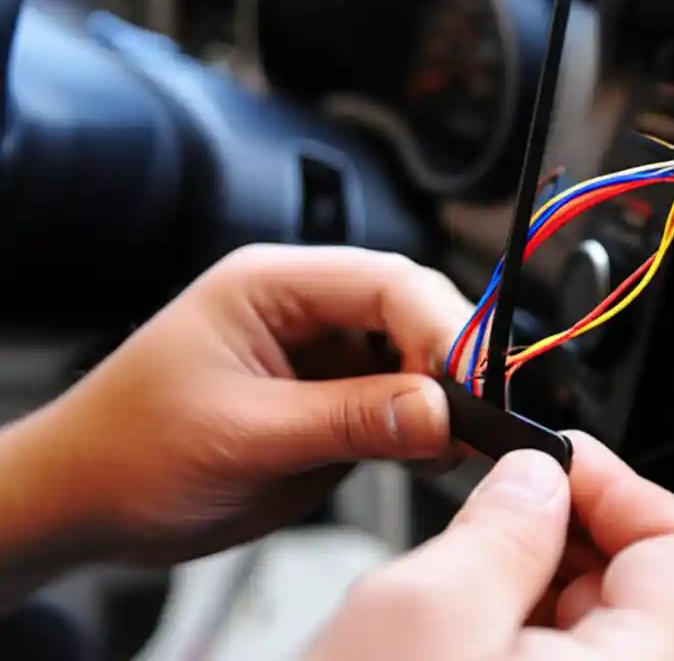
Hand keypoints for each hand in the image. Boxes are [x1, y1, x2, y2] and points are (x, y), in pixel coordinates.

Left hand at [0, 244, 470, 595]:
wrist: (84, 504)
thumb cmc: (130, 450)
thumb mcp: (243, 435)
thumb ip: (349, 419)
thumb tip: (442, 412)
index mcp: (274, 283)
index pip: (388, 283)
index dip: (444, 328)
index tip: (474, 385)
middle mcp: (307, 311)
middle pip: (414, 313)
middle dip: (452, 362)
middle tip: (473, 421)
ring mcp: (324, 358)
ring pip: (417, 359)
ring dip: (444, 398)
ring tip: (452, 446)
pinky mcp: (334, 404)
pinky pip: (401, 404)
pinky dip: (426, 429)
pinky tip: (430, 455)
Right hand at [306, 432, 673, 660]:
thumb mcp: (420, 614)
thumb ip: (502, 527)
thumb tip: (539, 476)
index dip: (618, 487)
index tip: (550, 461)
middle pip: (647, 589)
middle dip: (567, 534)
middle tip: (490, 511)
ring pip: (600, 632)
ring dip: (534, 588)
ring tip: (454, 592)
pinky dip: (517, 639)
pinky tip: (454, 641)